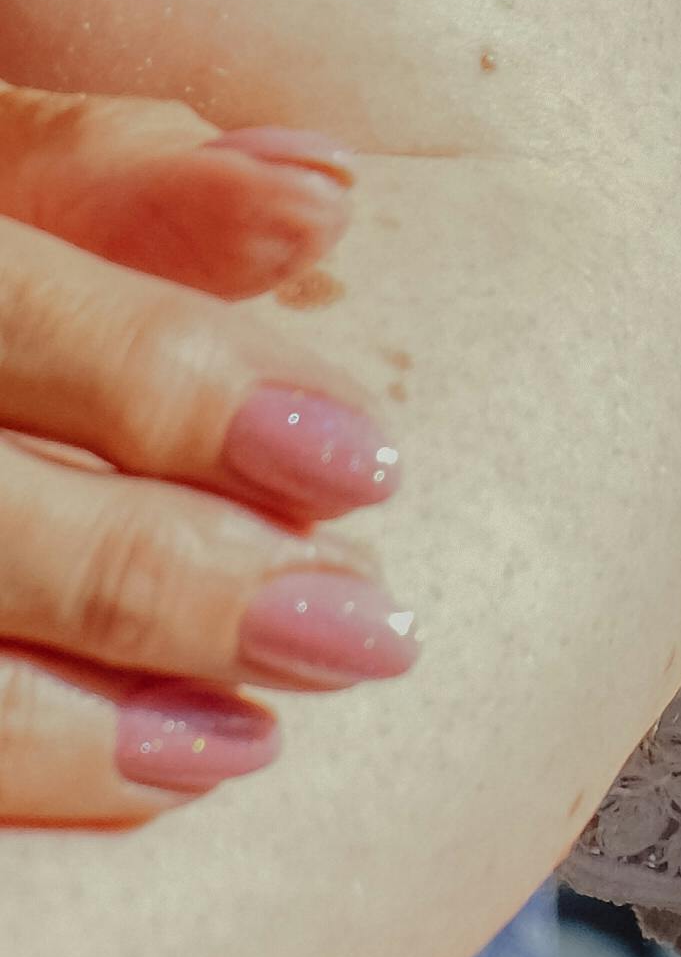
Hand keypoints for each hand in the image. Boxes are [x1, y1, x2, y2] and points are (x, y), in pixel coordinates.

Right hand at [0, 84, 412, 824]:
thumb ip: (103, 172)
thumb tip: (323, 197)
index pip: (14, 315)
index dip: (188, 393)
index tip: (368, 462)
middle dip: (164, 581)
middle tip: (360, 634)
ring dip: (79, 723)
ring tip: (244, 745)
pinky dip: (14, 778)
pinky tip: (131, 785)